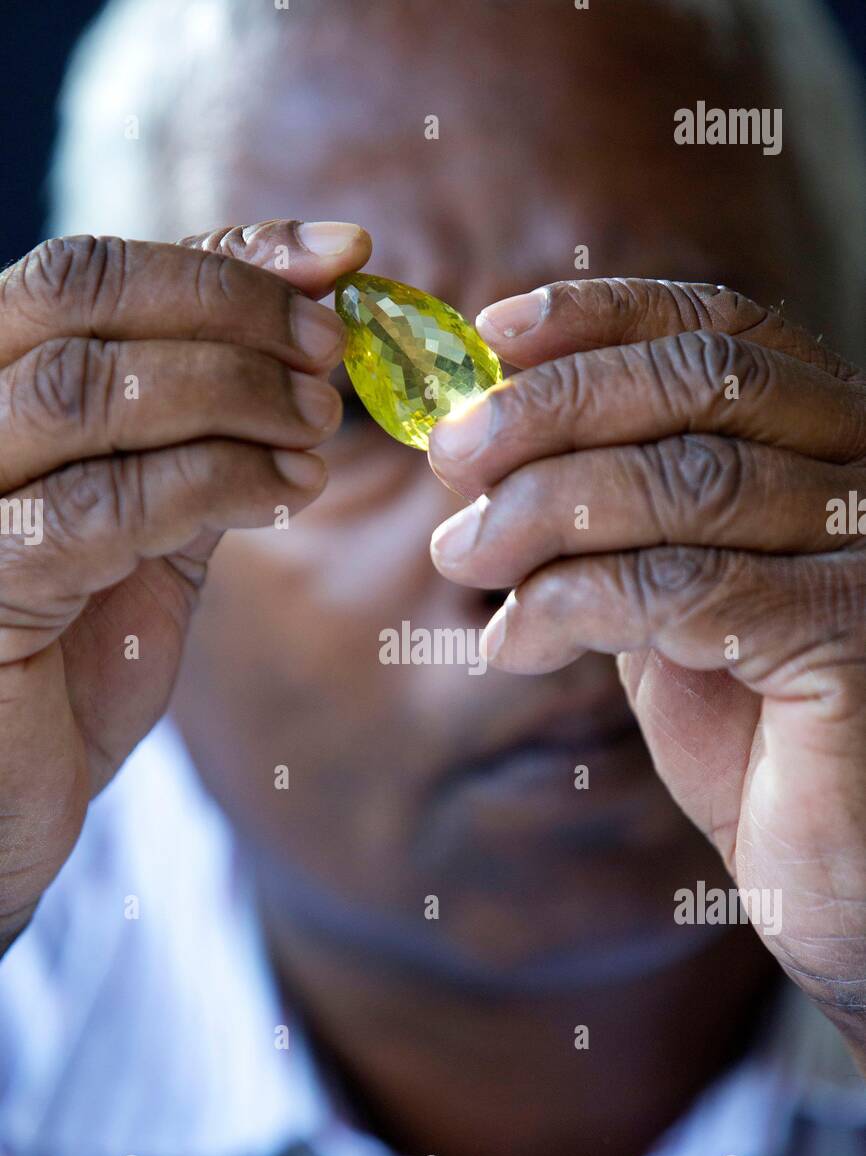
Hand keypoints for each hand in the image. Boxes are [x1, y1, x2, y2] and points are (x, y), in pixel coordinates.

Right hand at [0, 219, 370, 952]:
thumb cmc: (68, 661)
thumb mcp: (144, 529)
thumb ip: (198, 438)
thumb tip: (310, 338)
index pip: (95, 273)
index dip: (227, 254)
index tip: (344, 253)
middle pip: (79, 295)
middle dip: (231, 306)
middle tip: (332, 350)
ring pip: (90, 389)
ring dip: (233, 393)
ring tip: (320, 425)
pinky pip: (100, 505)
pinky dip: (212, 481)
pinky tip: (287, 489)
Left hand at [428, 278, 865, 1056]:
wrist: (836, 872)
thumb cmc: (753, 735)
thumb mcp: (669, 602)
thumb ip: (610, 521)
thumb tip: (482, 448)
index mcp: (829, 443)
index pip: (720, 331)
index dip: (599, 317)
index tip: (490, 334)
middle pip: (699, 385)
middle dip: (550, 409)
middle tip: (450, 456)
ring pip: (686, 482)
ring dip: (542, 510)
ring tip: (460, 558)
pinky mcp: (850, 636)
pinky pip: (684, 589)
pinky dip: (571, 604)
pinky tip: (511, 642)